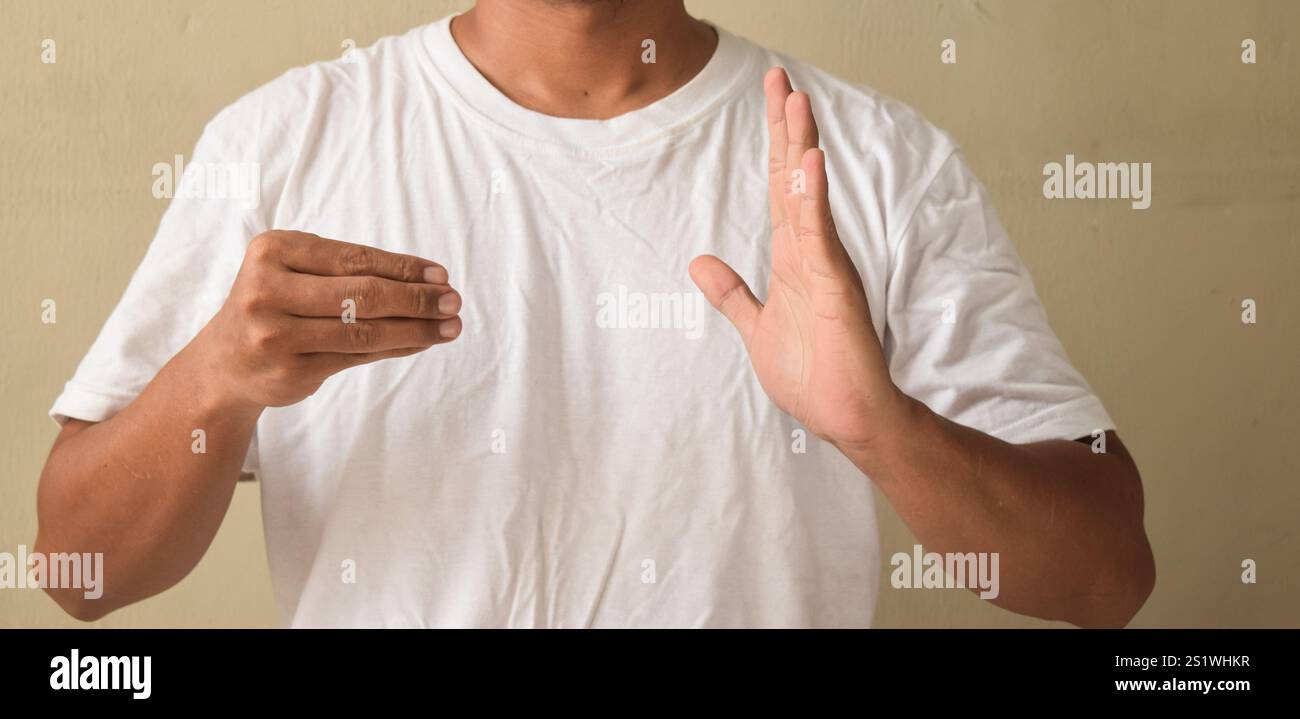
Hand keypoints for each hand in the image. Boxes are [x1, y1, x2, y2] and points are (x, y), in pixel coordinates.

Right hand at [197, 230, 461, 408]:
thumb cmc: (274, 304)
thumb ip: (350, 272)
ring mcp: (276, 335)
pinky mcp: (290, 372)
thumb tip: (430, 280)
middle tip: (453, 302)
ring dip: (416, 330)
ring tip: (449, 327)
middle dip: (416, 299)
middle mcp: (268, 291)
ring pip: (364, 332)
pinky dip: (396, 349)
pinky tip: (420, 343)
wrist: (224, 363)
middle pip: (362, 295)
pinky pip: (357, 358)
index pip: (355, 258)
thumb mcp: (297, 272)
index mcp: (272, 251)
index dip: (404, 268)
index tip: (442, 275)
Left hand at [690, 67, 907, 450]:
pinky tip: (809, 164)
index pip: (780, 187)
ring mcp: (825, 266)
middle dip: (786, 128)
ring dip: (801, 148)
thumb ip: (732, 293)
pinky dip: (814, 198)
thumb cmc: (812, 373)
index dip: (774, 143)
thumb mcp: (757, 327)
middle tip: (781, 79)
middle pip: (795, 178)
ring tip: (797, 103)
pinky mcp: (835, 288)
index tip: (773, 99)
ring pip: (809, 196)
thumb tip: (698, 263)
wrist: (845, 415)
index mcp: (793, 256)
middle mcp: (811, 251)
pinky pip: (820, 236)